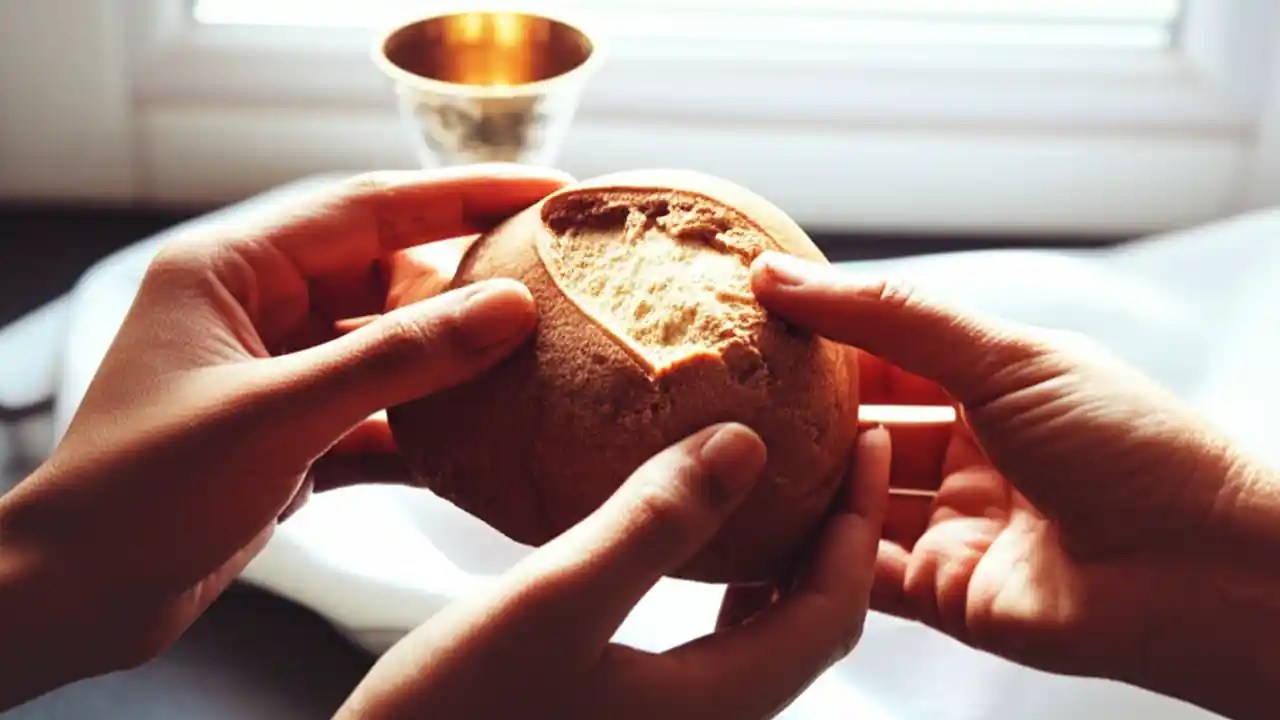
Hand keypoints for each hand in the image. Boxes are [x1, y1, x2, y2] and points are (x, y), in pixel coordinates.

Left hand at [0, 166, 569, 708]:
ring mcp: (276, 372)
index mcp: (232, 269)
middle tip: (549, 298)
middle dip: (462, 291)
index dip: (463, 195)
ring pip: (387, 347)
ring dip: (448, 365)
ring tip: (530, 367)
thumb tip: (506, 311)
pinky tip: (472, 444)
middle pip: (385, 276)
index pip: (368, 207)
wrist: (77, 597)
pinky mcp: (292, 432)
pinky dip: (420, 428)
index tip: (548, 193)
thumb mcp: (279, 415)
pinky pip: (377, 411)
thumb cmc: (142, 492)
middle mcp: (256, 309)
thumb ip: (397, 359)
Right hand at [337, 423, 890, 719]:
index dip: (862, 521)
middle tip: (832, 450)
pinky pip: (713, 640)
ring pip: (762, 632)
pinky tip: (686, 540)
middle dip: (835, 533)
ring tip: (774, 480)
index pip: (835, 608)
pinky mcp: (630, 716)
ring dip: (781, 556)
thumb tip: (748, 445)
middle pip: (810, 621)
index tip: (870, 437)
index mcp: (717, 704)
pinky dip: (724, 581)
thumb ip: (652, 525)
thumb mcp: (552, 604)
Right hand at [750, 251, 1279, 719]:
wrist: (1199, 572)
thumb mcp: (1005, 355)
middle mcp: (972, 453)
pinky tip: (768, 529)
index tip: (749, 320)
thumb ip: (889, 314)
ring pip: (856, 500)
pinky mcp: (944, 592)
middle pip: (864, 428)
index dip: (822, 337)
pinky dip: (820, 551)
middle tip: (726, 395)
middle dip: (804, 416)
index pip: (885, 353)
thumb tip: (781, 274)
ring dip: (806, 483)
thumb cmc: (1128, 446)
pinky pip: (863, 570)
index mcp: (994, 385)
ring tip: (735, 457)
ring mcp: (957, 524)